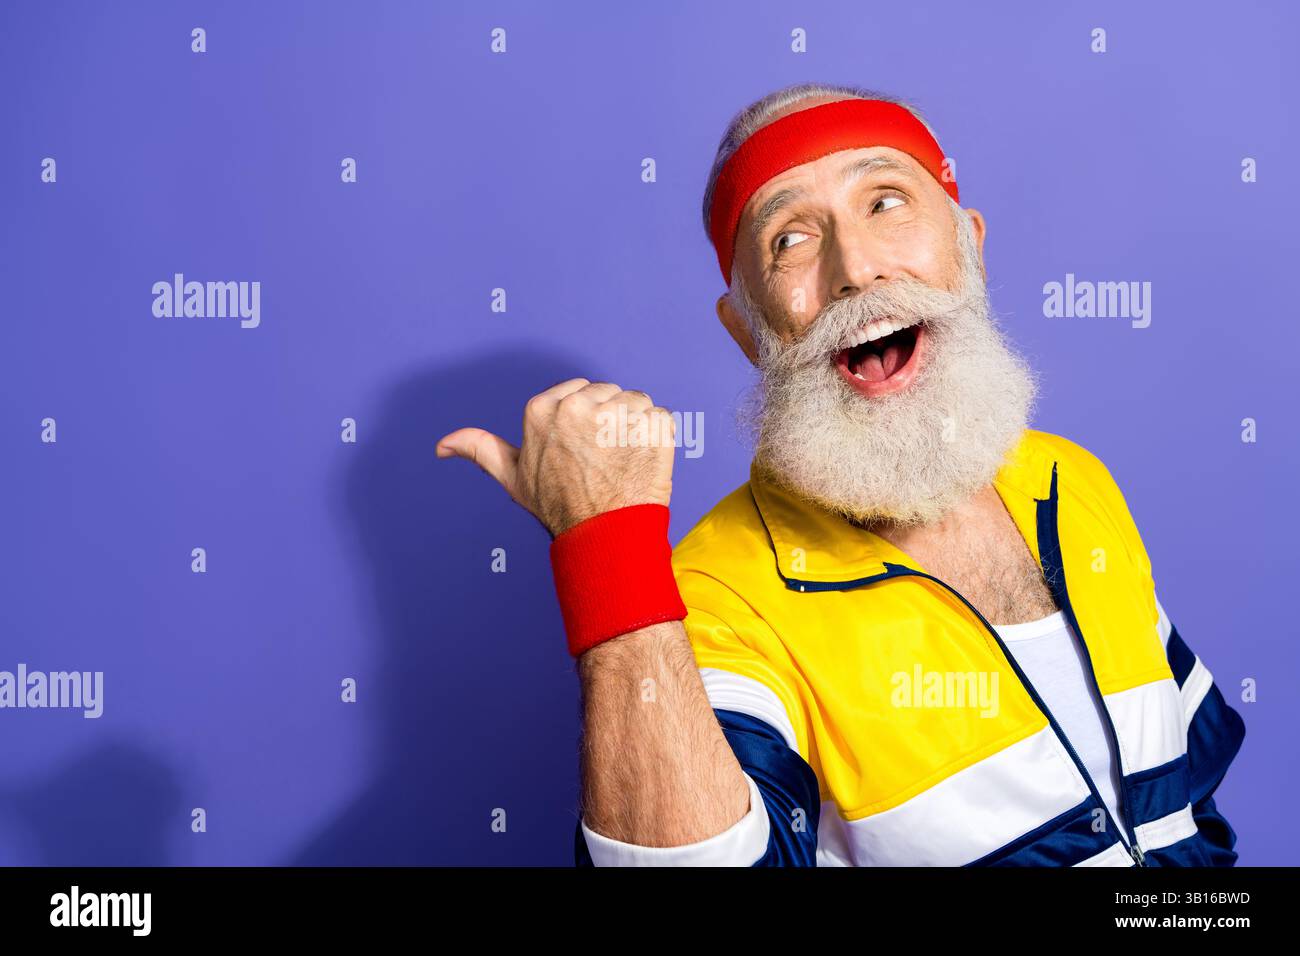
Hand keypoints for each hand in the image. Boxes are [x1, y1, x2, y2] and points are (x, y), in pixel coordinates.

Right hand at [436, 378, 676, 536]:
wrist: (603, 537)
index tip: (582, 448)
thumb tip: (442, 445)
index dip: (585, 420)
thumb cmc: (558, 507)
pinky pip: (661, 417)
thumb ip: (480, 450)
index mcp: (543, 408)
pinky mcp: (652, 425)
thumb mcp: (513, 477)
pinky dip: (658, 438)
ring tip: (621, 461)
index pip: (579, 391)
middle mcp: (578, 404)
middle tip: (602, 459)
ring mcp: (618, 414)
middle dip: (609, 420)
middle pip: (608, 393)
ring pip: (635, 403)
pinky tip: (642, 462)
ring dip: (634, 428)